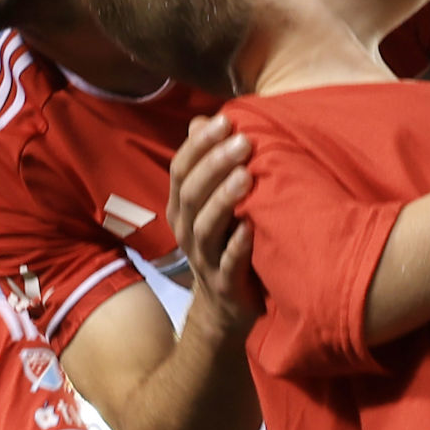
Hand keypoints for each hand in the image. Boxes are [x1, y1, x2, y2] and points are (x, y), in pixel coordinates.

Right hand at [169, 117, 272, 327]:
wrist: (225, 308)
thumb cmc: (224, 244)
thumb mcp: (211, 204)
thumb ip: (207, 166)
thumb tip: (202, 121)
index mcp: (181, 209)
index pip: (180, 171)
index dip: (198, 146)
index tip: (224, 121)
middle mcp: (187, 232)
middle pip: (190, 194)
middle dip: (213, 166)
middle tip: (242, 142)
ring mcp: (203, 260)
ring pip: (205, 227)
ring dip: (223, 200)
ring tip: (246, 176)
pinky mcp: (225, 285)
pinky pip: (227, 265)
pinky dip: (237, 247)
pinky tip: (250, 228)